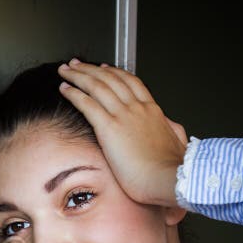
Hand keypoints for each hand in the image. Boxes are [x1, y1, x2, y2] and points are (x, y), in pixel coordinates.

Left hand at [57, 59, 187, 207]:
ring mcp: (123, 116)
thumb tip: (171, 127)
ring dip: (78, 75)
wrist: (169, 178)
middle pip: (110, 79)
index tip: (103, 68)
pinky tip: (64, 89)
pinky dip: (74, 93)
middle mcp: (137, 108)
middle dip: (90, 69)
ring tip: (65, 71)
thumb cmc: (172, 170)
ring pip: (97, 86)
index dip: (114, 72)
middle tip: (77, 64)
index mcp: (153, 112)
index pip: (131, 83)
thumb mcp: (177, 143)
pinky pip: (87, 104)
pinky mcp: (110, 128)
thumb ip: (172, 131)